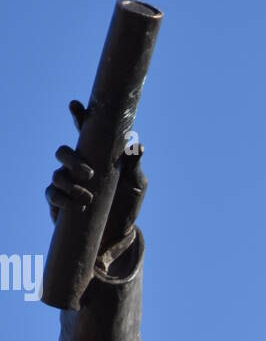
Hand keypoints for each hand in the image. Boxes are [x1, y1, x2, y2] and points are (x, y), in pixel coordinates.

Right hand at [45, 99, 147, 255]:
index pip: (84, 134)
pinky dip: (63, 199)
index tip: (75, 105)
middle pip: (63, 152)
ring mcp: (67, 184)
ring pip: (57, 175)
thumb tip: (137, 145)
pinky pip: (52, 194)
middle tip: (89, 173)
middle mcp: (78, 167)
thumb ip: (134, 164)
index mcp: (96, 157)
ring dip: (71, 184)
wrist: (117, 234)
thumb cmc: (127, 204)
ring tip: (89, 198)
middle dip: (71, 159)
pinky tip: (77, 206)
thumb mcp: (136, 184)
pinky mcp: (58, 202)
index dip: (79, 117)